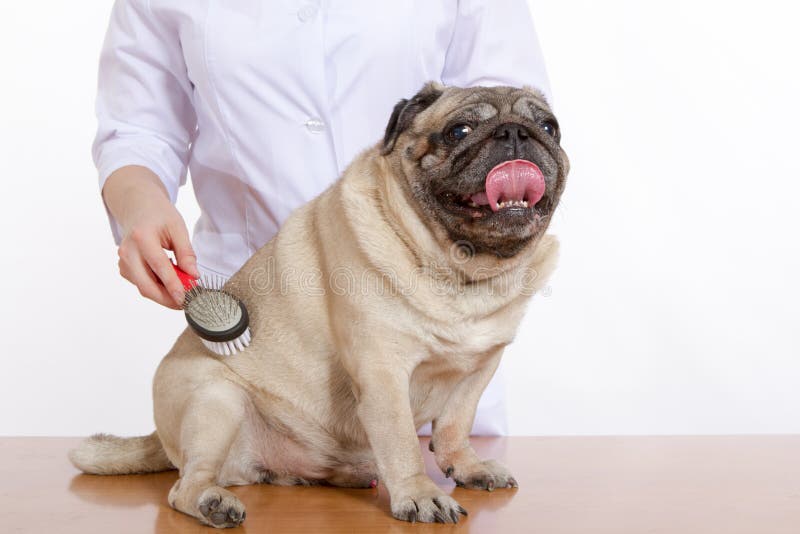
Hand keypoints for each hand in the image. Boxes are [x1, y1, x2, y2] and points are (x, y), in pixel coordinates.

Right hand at [103, 165, 198, 308]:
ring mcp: (123, 261)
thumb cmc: (159, 215)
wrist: (138, 207)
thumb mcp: (178, 228)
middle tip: (185, 303)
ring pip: (143, 287)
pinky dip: (156, 287)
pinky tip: (169, 282)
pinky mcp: (124, 268)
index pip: (159, 266)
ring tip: (182, 290)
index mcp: (141, 237)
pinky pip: (141, 284)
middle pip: (145, 285)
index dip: (172, 285)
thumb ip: (186, 253)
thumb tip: (193, 276)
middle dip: (166, 298)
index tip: (185, 298)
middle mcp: (128, 251)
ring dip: (163, 294)